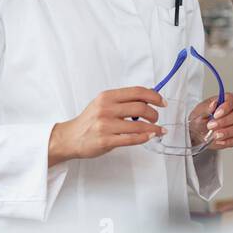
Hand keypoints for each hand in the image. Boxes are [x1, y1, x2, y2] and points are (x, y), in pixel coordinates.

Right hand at [49, 87, 164, 164]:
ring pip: (139, 126)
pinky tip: (150, 136)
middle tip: (156, 118)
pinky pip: (131, 139)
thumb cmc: (89, 120)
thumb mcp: (103, 103)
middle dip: (154, 114)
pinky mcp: (106, 141)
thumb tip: (148, 96)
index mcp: (107, 96)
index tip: (162, 102)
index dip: (154, 96)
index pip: (137, 92)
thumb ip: (123, 100)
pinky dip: (145, 137)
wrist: (70, 137)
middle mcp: (106, 109)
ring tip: (158, 130)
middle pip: (140, 108)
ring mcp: (105, 125)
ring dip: (153, 128)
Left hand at [190, 92, 232, 148]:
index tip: (216, 114)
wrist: (195, 134)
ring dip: (224, 132)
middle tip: (211, 125)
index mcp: (225, 102)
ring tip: (212, 134)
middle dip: (225, 121)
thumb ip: (207, 108)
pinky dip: (224, 141)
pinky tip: (216, 140)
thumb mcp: (198, 112)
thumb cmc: (198, 120)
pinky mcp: (232, 137)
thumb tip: (214, 104)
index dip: (227, 106)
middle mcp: (232, 113)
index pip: (232, 100)